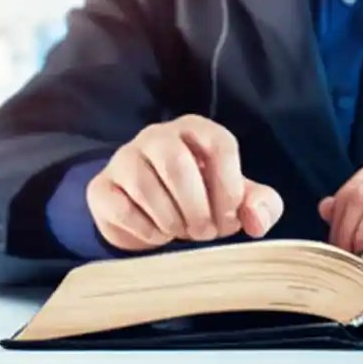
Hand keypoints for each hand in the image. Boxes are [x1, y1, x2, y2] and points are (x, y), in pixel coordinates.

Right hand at [86, 115, 284, 251]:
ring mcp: (124, 158)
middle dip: (196, 206)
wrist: (147, 214)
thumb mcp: (236, 201)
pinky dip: (146, 230)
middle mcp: (157, 136)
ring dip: (172, 220)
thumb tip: (256, 221)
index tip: (231, 216)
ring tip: (182, 232)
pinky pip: (122, 208)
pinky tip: (157, 234)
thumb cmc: (198, 199)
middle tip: (205, 232)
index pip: (219, 144)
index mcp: (195, 130)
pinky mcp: (102, 187)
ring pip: (145, 185)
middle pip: (176, 163)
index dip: (229, 185)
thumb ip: (260, 206)